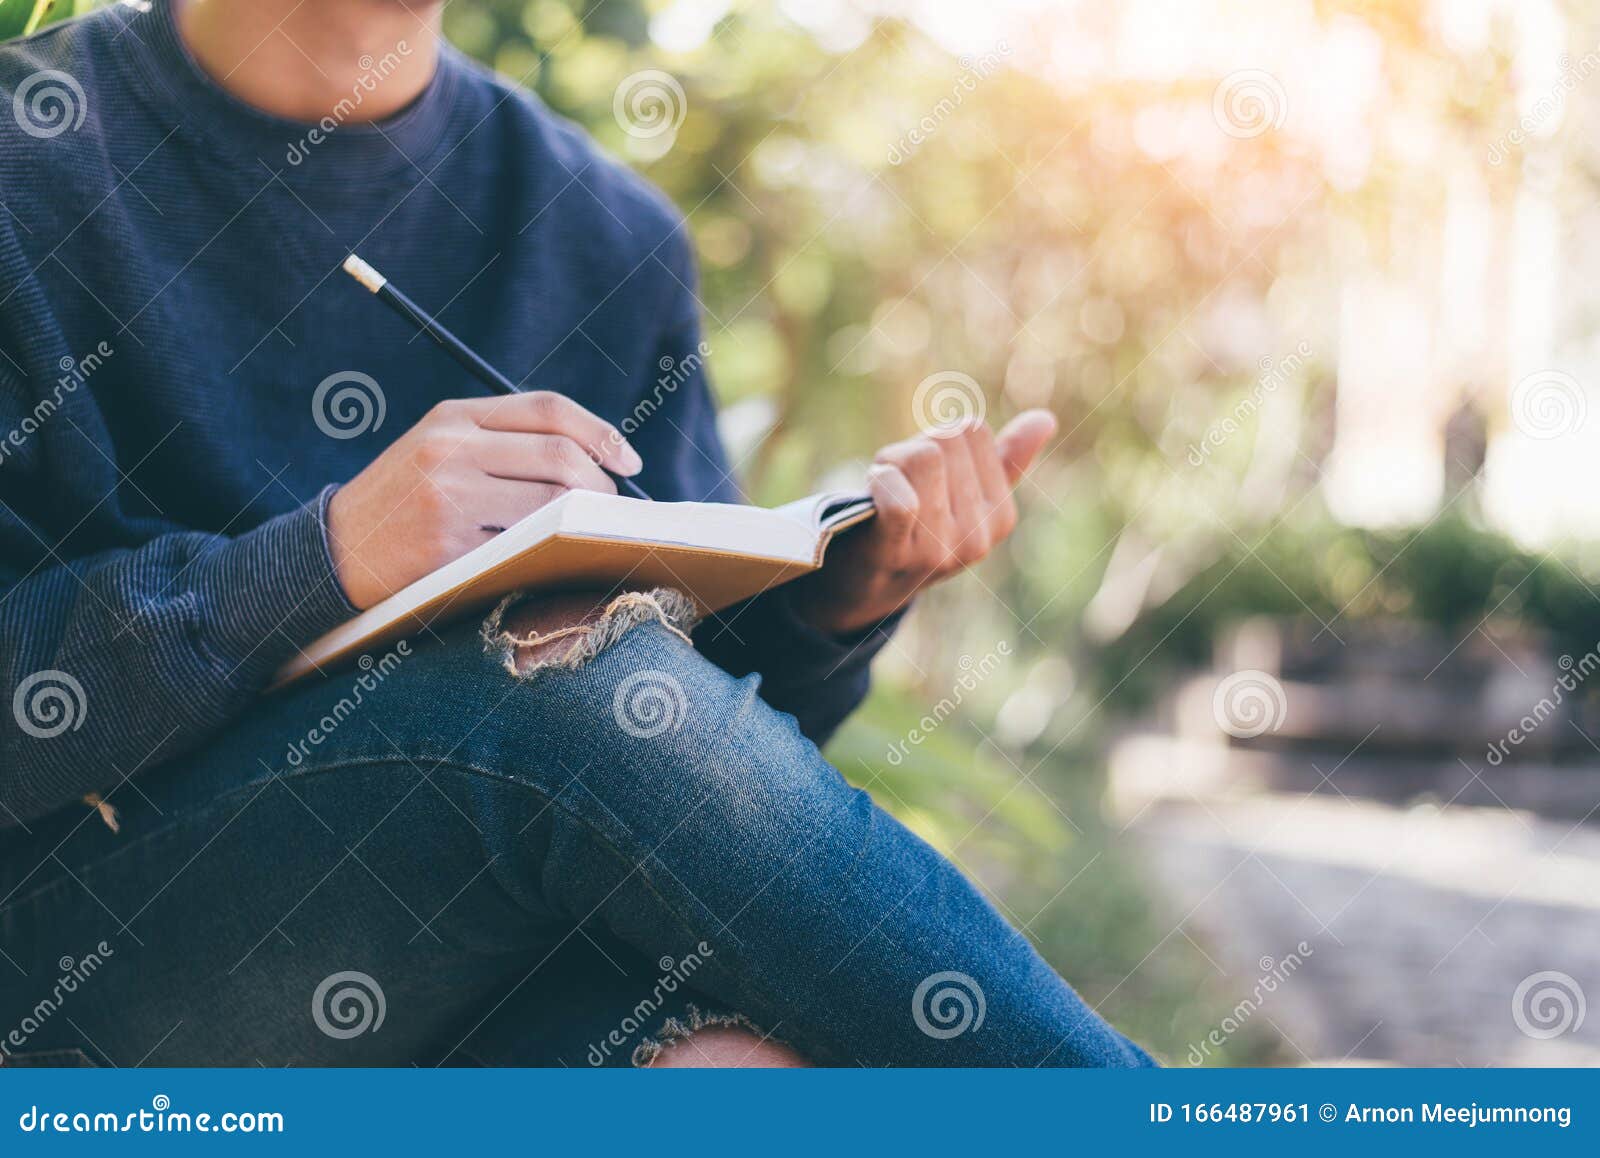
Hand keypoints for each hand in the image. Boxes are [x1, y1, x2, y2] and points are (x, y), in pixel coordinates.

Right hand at [326, 393, 641, 609]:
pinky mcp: (448, 546)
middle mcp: (450, 448)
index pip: (549, 410)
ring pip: (552, 503)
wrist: (334, 552)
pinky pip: (525, 545)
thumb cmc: (405, 502)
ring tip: (588, 531)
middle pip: (561, 456)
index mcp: (453, 416)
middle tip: (611, 508)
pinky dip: (550, 551)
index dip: (601, 433)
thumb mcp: (440, 449)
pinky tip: (553, 557)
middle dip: (601, 485)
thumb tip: (596, 458)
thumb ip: (504, 442)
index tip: (630, 462)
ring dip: (585, 521)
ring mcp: (448, 497)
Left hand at [789, 410, 1057, 635]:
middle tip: (897, 482)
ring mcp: (938, 548)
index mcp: (1001, 518)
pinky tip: (873, 489)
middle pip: (946, 439)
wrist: (865, 584)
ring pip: (923, 457)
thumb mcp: (967, 498)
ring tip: (882, 489)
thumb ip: (1006, 459)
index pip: (973, 431)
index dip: (939, 438)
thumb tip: (1046, 419)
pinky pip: (901, 500)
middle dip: (912, 448)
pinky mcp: (894, 553)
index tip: (925, 474)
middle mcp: (977, 537)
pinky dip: (882, 481)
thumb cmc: (916, 528)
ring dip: (890, 461)